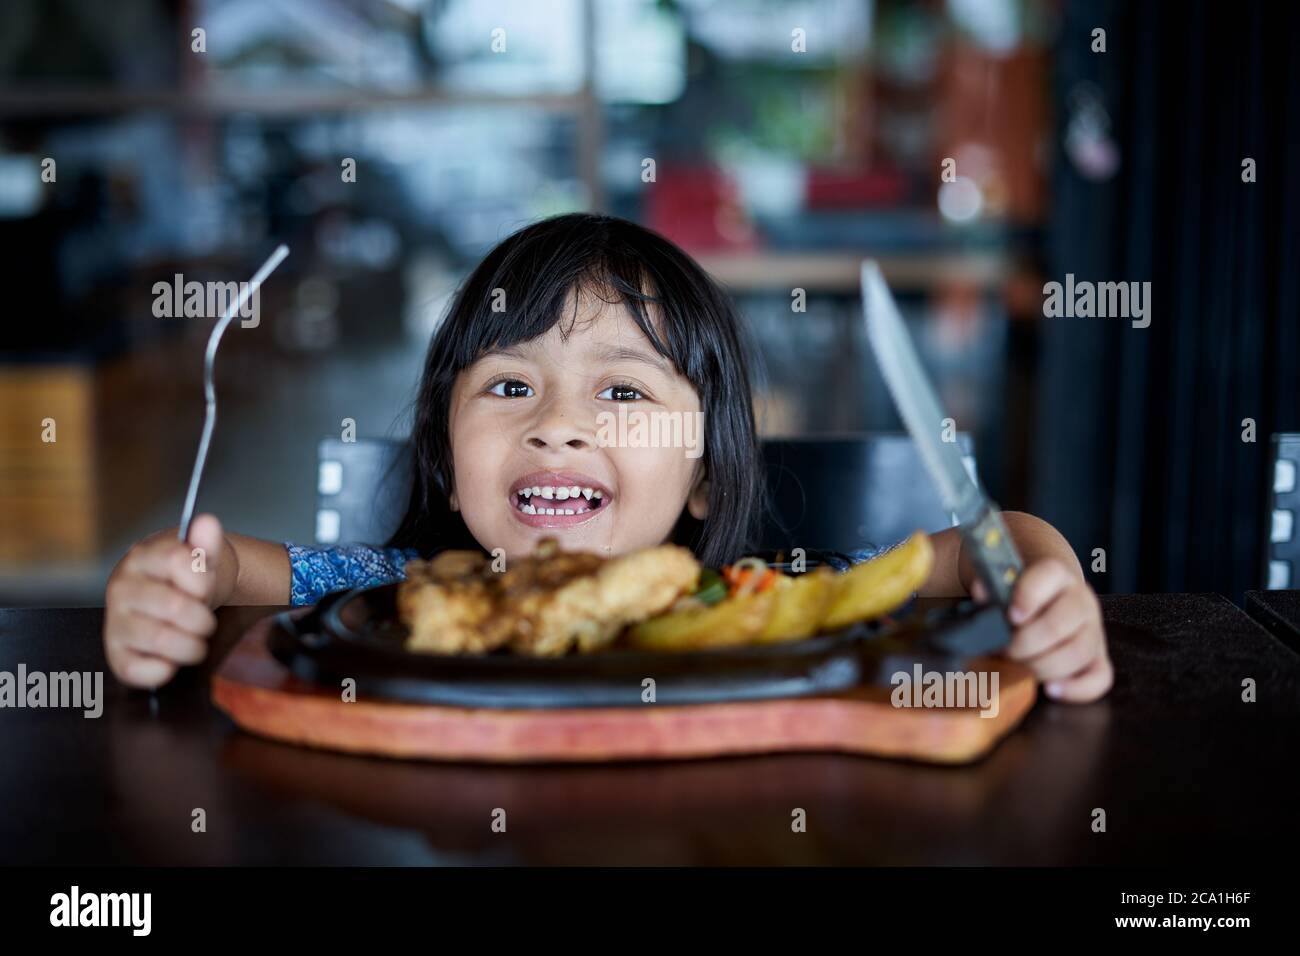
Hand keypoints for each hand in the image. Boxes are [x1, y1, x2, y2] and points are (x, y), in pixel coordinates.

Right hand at [103, 515, 225, 688]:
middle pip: (175, 607)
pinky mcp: (115, 654)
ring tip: (195, 639)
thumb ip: (207, 540)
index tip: (206, 586)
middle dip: (203, 619)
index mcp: (143, 557)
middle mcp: (121, 588)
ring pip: (160, 640)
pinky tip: (172, 659)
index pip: (177, 563)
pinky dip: (165, 669)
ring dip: (191, 646)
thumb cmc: (191, 577)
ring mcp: (115, 622)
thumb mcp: (205, 554)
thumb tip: (206, 524)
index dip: (203, 579)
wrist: (180, 599)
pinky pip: (138, 671)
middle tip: (205, 620)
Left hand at [972, 558, 1112, 702]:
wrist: (1049, 600)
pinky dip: (1077, 689)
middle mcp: (1082, 600)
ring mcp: (1094, 630)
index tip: (1010, 616)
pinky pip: (1101, 678)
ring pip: (1078, 652)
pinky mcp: (1100, 657)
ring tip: (1019, 669)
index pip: (1050, 575)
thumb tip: (982, 593)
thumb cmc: (1021, 597)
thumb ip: (991, 587)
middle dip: (1024, 644)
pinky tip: (1051, 689)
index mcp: (1056, 575)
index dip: (1028, 596)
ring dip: (1042, 667)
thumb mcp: (1004, 585)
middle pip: (1059, 625)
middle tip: (1004, 650)